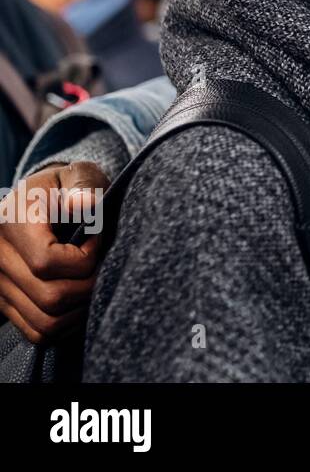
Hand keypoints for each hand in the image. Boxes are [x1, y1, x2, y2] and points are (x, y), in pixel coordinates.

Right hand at [0, 162, 107, 342]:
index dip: (84, 258)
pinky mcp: (5, 302)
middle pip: (49, 297)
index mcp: (11, 223)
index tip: (98, 240)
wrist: (43, 199)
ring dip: (80, 310)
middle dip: (89, 287)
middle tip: (105, 265)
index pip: (46, 262)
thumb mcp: (78, 175)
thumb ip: (83, 185)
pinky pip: (37, 331)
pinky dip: (66, 324)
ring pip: (45, 322)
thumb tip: (83, 203)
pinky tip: (82, 300)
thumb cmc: (68, 187)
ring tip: (95, 282)